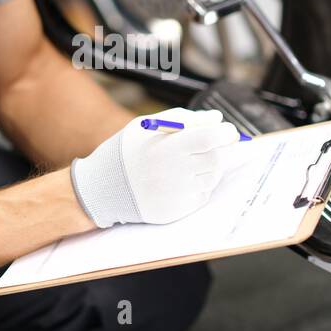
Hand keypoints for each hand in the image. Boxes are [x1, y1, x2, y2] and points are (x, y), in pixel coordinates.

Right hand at [69, 107, 241, 226]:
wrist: (102, 188)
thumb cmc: (126, 152)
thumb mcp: (148, 126)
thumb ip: (184, 119)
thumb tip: (216, 120)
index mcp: (169, 147)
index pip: (212, 138)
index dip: (226, 133)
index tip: (227, 131)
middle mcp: (176, 172)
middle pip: (218, 159)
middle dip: (224, 150)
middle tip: (217, 146)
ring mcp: (178, 194)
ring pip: (213, 178)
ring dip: (211, 168)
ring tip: (192, 163)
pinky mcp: (177, 211)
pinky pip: (202, 196)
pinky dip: (199, 186)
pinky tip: (181, 180)